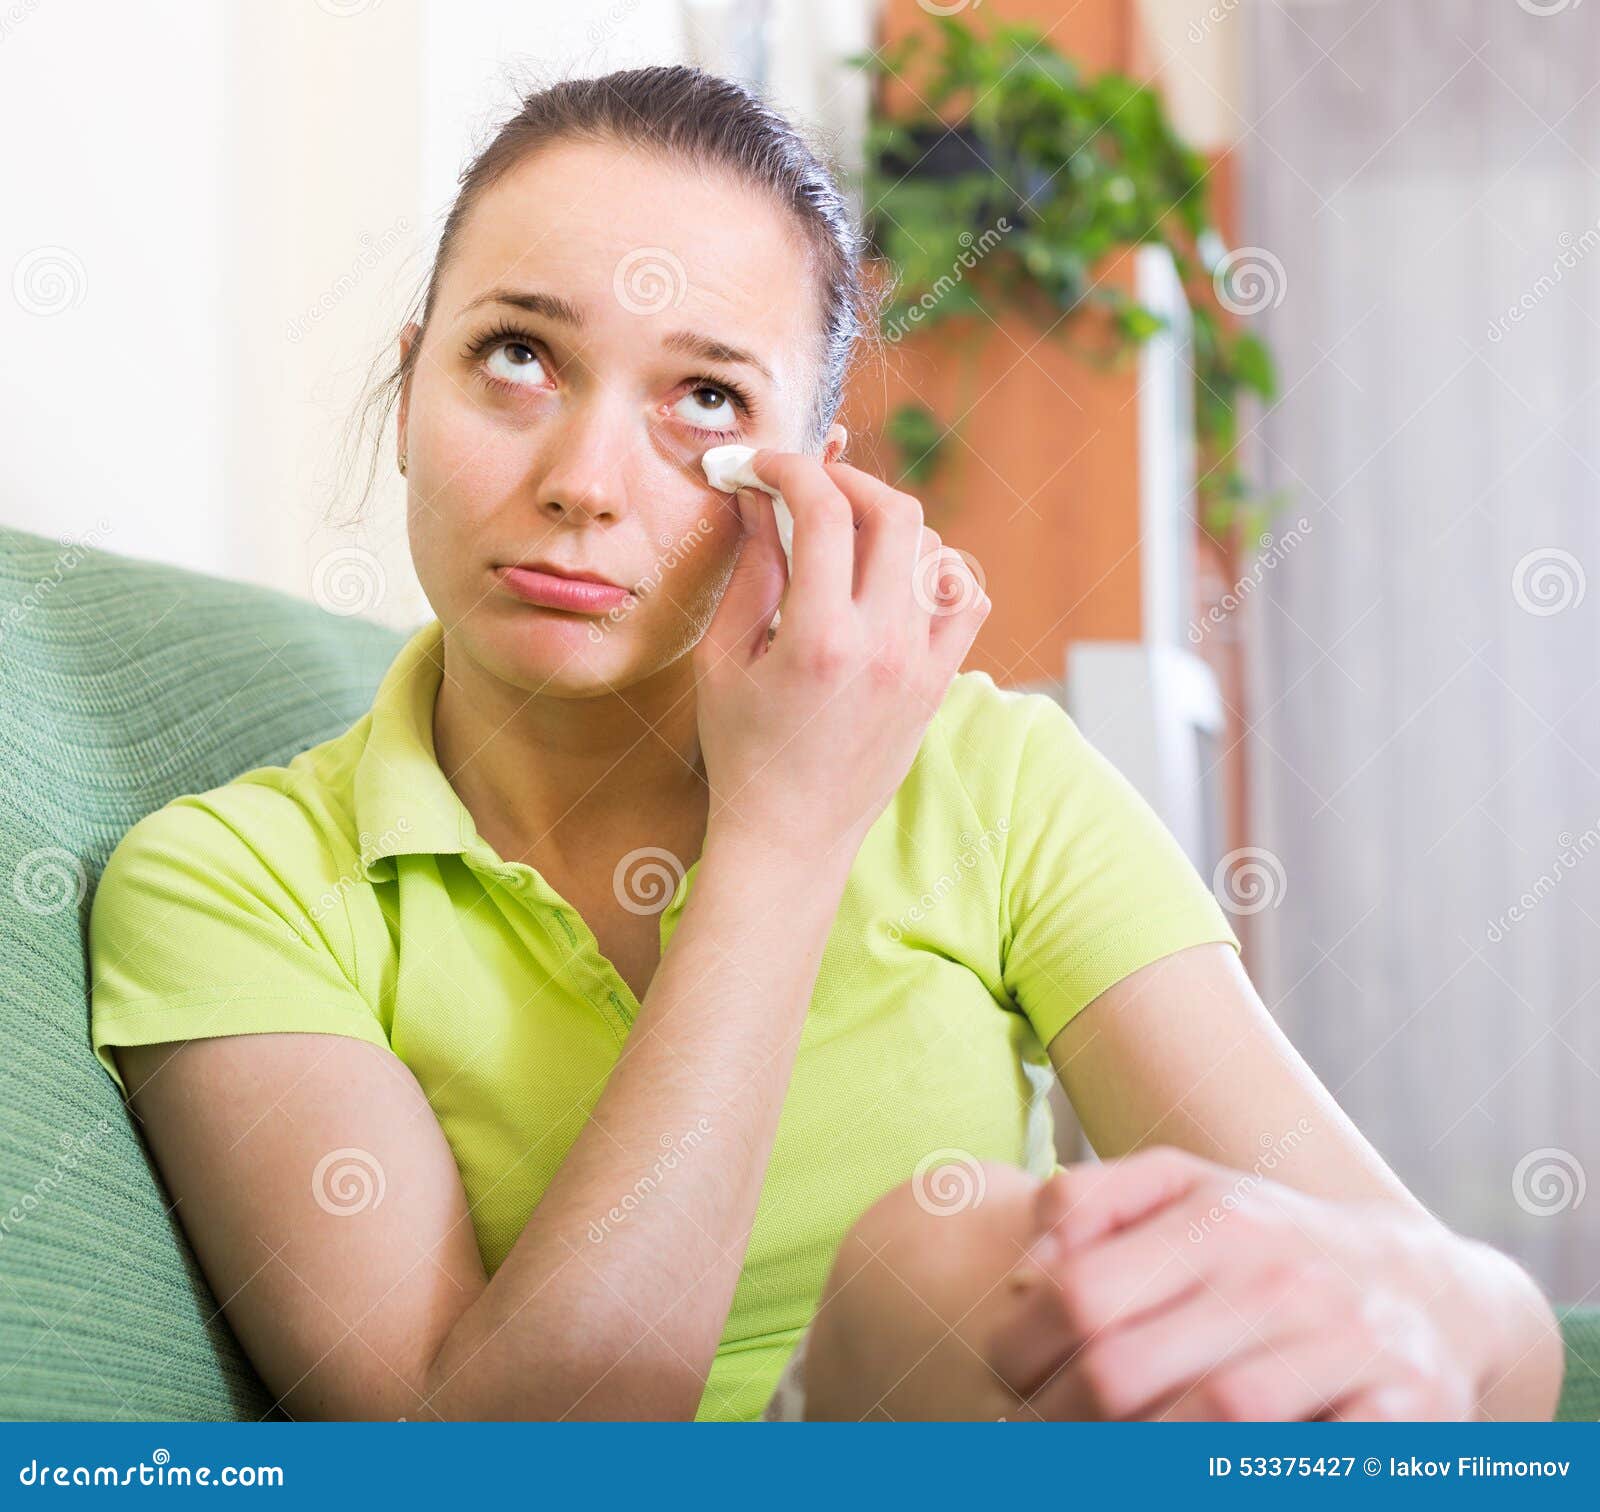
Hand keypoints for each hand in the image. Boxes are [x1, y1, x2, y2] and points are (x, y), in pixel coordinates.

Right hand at [694, 449, 988, 856]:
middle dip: (849, 482)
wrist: (793, 835)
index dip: (792, 470)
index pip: (826, 512)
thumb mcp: (723, 658)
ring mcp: (923, 664)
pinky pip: (965, 600)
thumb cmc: (744, 751)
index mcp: (820, 639)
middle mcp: (884, 646)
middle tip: (810, 488)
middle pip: (897, 513)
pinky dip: (936, 573)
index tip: (765, 469)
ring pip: (933, 550)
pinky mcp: (940, 682)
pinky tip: (894, 580)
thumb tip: (762, 499)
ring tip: (845, 538)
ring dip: (888, 526)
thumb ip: (750, 570)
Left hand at [983, 1148, 1530, 1421]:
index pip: (1080, 1293)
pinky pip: (1306, 1460)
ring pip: (1211, 1424)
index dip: (1022, 1348)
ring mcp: (1347, 1345)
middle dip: (1058, 1423)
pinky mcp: (1408, 1411)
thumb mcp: (1183, 1188)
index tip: (1007, 1377)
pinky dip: (1250, 1471)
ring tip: (1096, 1463)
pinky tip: (1202, 1471)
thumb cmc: (1268, 1243)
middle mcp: (1280, 1276)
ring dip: (1133, 1460)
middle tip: (1031, 1441)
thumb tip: (1023, 1273)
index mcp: (1217, 1217)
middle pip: (1127, 1372)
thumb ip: (1090, 1203)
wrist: (1430, 1287)